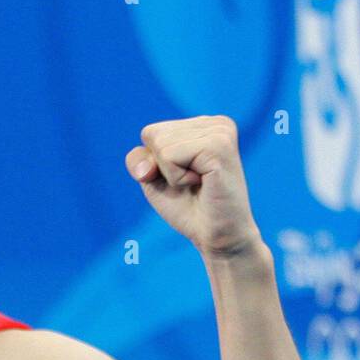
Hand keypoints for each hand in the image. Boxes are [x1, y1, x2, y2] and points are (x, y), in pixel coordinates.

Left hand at [125, 115, 261, 257]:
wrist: (217, 237)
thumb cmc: (188, 209)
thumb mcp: (154, 181)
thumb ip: (139, 160)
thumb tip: (145, 165)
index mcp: (203, 125)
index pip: (150, 132)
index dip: (155, 164)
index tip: (183, 179)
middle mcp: (215, 123)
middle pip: (154, 135)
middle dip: (163, 168)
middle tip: (192, 184)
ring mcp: (219, 131)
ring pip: (161, 144)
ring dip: (172, 175)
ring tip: (199, 183)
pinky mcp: (219, 145)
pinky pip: (170, 156)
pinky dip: (177, 178)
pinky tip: (202, 183)